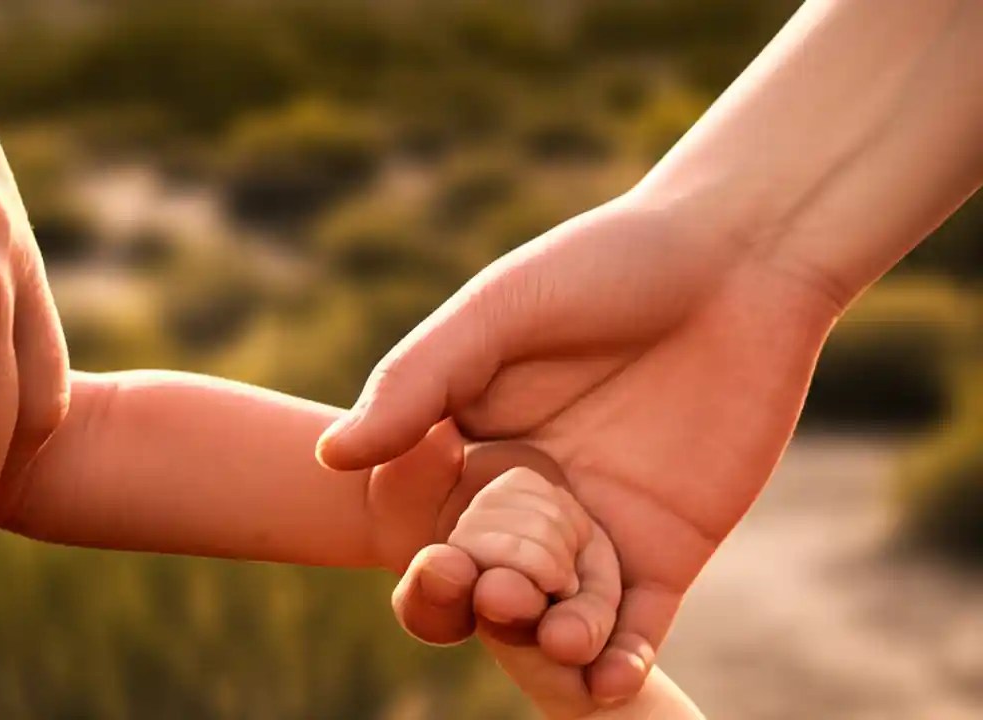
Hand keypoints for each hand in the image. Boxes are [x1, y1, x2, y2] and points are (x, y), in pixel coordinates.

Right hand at [318, 195, 840, 700]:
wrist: (736, 259)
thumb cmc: (600, 268)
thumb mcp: (495, 314)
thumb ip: (415, 384)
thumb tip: (331, 456)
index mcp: (473, 454)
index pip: (434, 533)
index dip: (428, 564)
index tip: (434, 565)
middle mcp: (529, 503)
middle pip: (491, 586)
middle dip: (489, 605)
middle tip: (501, 596)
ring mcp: (600, 530)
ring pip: (560, 616)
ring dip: (553, 644)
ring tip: (560, 639)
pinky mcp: (668, 547)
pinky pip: (638, 622)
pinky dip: (620, 659)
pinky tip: (612, 676)